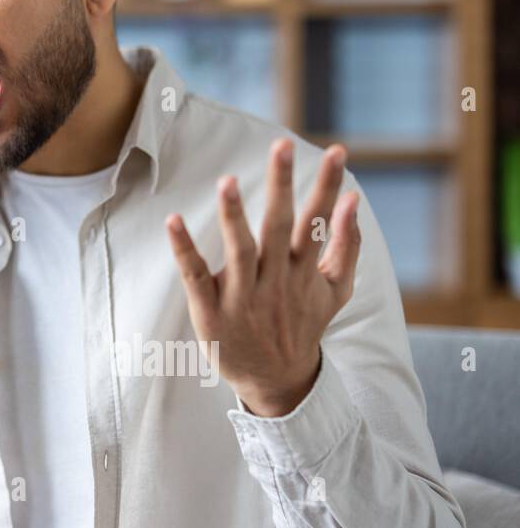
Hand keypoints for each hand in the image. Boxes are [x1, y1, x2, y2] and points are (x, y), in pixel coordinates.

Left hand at [164, 139, 361, 417]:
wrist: (278, 381)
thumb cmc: (302, 324)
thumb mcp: (335, 290)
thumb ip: (347, 245)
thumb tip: (354, 202)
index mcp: (303, 271)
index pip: (318, 221)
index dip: (329, 186)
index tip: (338, 151)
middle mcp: (275, 280)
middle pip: (279, 227)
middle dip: (282, 186)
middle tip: (283, 146)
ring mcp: (242, 297)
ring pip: (240, 250)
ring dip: (234, 215)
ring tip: (227, 181)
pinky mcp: (210, 312)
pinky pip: (194, 275)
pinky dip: (184, 249)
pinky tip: (173, 220)